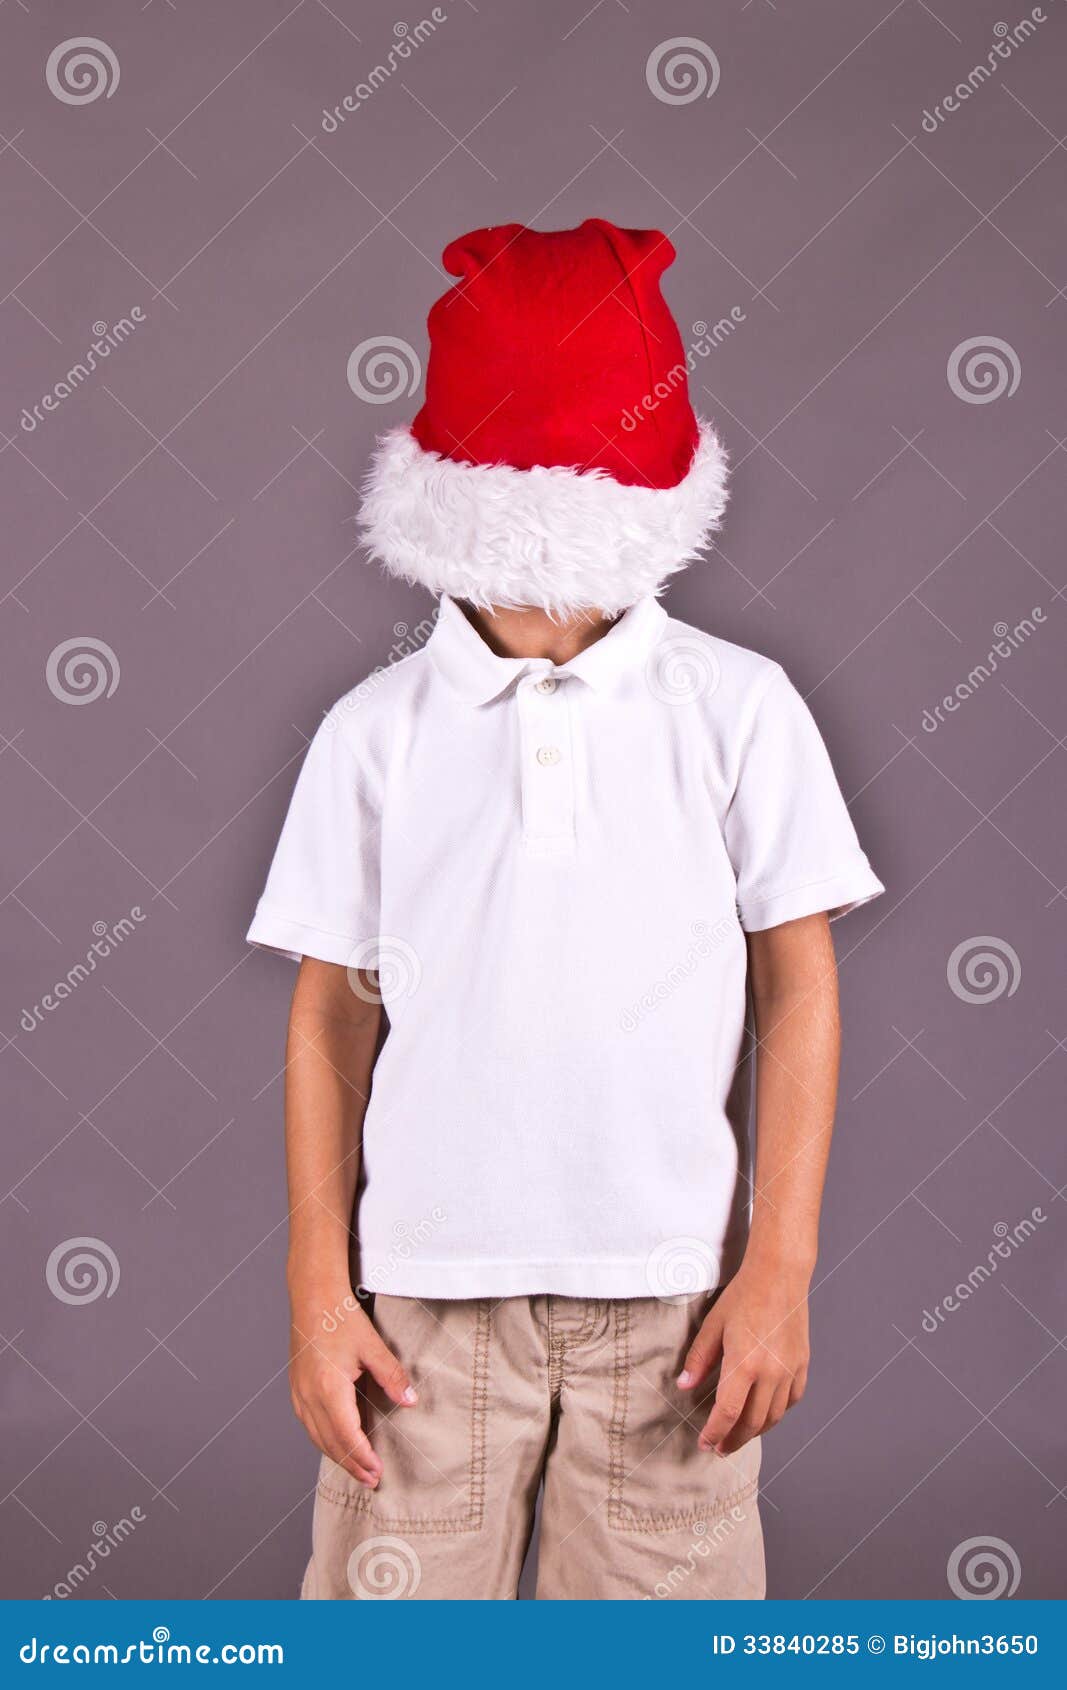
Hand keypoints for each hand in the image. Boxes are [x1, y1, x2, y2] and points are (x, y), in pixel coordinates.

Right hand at [289, 1299, 416, 1487]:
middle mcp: (309, 1396)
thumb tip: (411, 1401)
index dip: (362, 1457)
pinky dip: (325, 1440)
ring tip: (358, 1470)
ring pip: (317, 1437)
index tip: (377, 1473)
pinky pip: (310, 1425)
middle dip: (351, 1464)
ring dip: (337, 1456)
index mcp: (328, 1388)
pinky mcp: (297, 1389)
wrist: (312, 1297)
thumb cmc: (340, 1318)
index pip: (347, 1436)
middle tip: (371, 1481)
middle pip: (330, 1443)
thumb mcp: (373, 1346)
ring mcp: (299, 1394)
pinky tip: (337, 1444)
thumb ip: (392, 1376)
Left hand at [677, 1262, 809, 1454]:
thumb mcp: (713, 1324)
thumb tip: (685, 1386)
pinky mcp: (802, 1364)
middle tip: (720, 1448)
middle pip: (752, 1423)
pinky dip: (777, 1412)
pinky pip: (791, 1400)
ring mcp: (789, 1370)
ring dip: (755, 1431)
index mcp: (744, 1364)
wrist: (780, 1275)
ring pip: (774, 1416)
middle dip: (734, 1440)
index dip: (715, 1433)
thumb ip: (699, 1359)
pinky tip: (765, 1412)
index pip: (728, 1414)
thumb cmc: (744, 1295)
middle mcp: (770, 1373)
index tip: (705, 1444)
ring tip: (739, 1434)